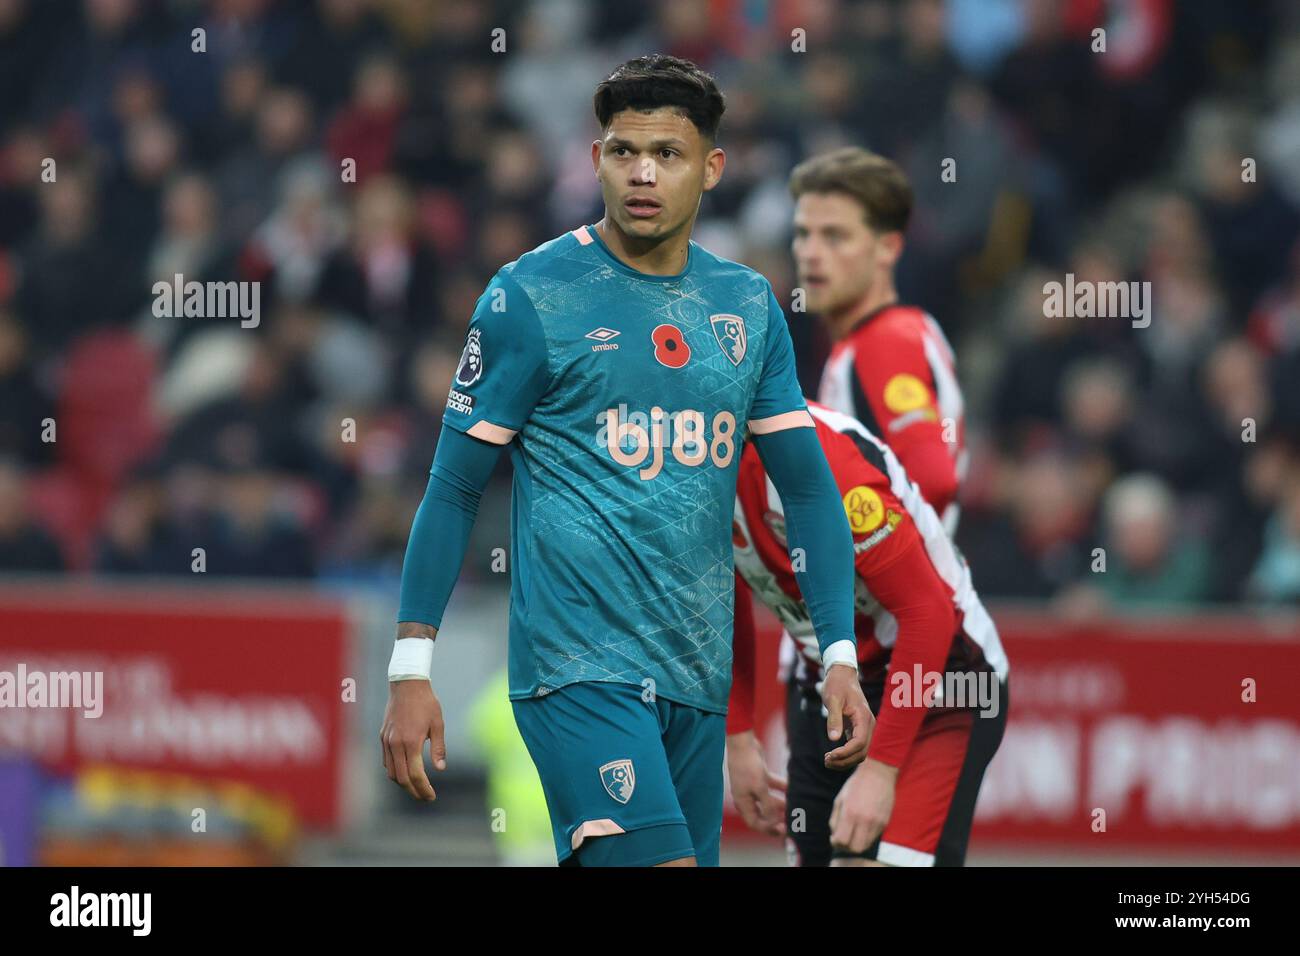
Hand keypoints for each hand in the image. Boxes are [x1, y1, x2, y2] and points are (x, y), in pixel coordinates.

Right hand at [380, 679, 445, 800]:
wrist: (407, 684)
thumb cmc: (426, 703)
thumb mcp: (438, 724)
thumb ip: (438, 748)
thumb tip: (440, 769)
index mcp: (411, 742)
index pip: (416, 774)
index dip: (424, 789)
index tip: (431, 796)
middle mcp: (396, 744)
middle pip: (402, 778)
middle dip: (414, 791)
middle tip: (425, 797)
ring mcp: (387, 741)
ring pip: (391, 772)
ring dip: (403, 784)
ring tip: (416, 787)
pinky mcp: (383, 737)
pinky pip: (386, 761)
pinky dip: (395, 771)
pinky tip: (405, 772)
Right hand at [726, 731, 786, 836]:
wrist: (743, 743)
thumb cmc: (748, 766)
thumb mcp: (760, 788)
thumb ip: (768, 806)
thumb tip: (774, 822)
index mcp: (743, 802)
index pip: (755, 822)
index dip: (768, 828)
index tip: (783, 830)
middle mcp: (747, 796)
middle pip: (762, 813)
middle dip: (776, 818)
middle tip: (791, 822)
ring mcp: (753, 786)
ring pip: (768, 800)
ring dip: (780, 804)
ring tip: (794, 806)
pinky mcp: (759, 775)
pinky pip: (772, 786)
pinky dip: (781, 788)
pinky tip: (793, 788)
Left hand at [821, 663, 873, 769]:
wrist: (842, 674)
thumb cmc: (837, 685)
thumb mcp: (832, 699)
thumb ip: (834, 719)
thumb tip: (833, 739)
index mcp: (863, 717)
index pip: (859, 743)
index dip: (845, 753)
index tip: (830, 755)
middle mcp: (868, 724)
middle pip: (861, 752)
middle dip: (844, 760)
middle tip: (826, 761)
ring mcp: (865, 728)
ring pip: (860, 752)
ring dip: (845, 760)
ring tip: (827, 760)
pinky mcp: (859, 729)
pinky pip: (856, 747)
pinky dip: (846, 755)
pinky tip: (832, 755)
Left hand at [829, 758, 897, 854]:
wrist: (878, 774)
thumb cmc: (855, 785)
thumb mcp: (840, 799)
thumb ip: (835, 819)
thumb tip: (834, 835)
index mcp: (850, 813)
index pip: (842, 840)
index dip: (835, 842)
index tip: (834, 838)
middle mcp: (865, 820)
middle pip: (855, 848)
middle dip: (846, 847)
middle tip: (843, 839)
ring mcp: (877, 822)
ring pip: (865, 845)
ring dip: (856, 843)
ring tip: (852, 833)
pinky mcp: (885, 822)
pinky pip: (873, 837)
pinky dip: (865, 837)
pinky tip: (862, 826)